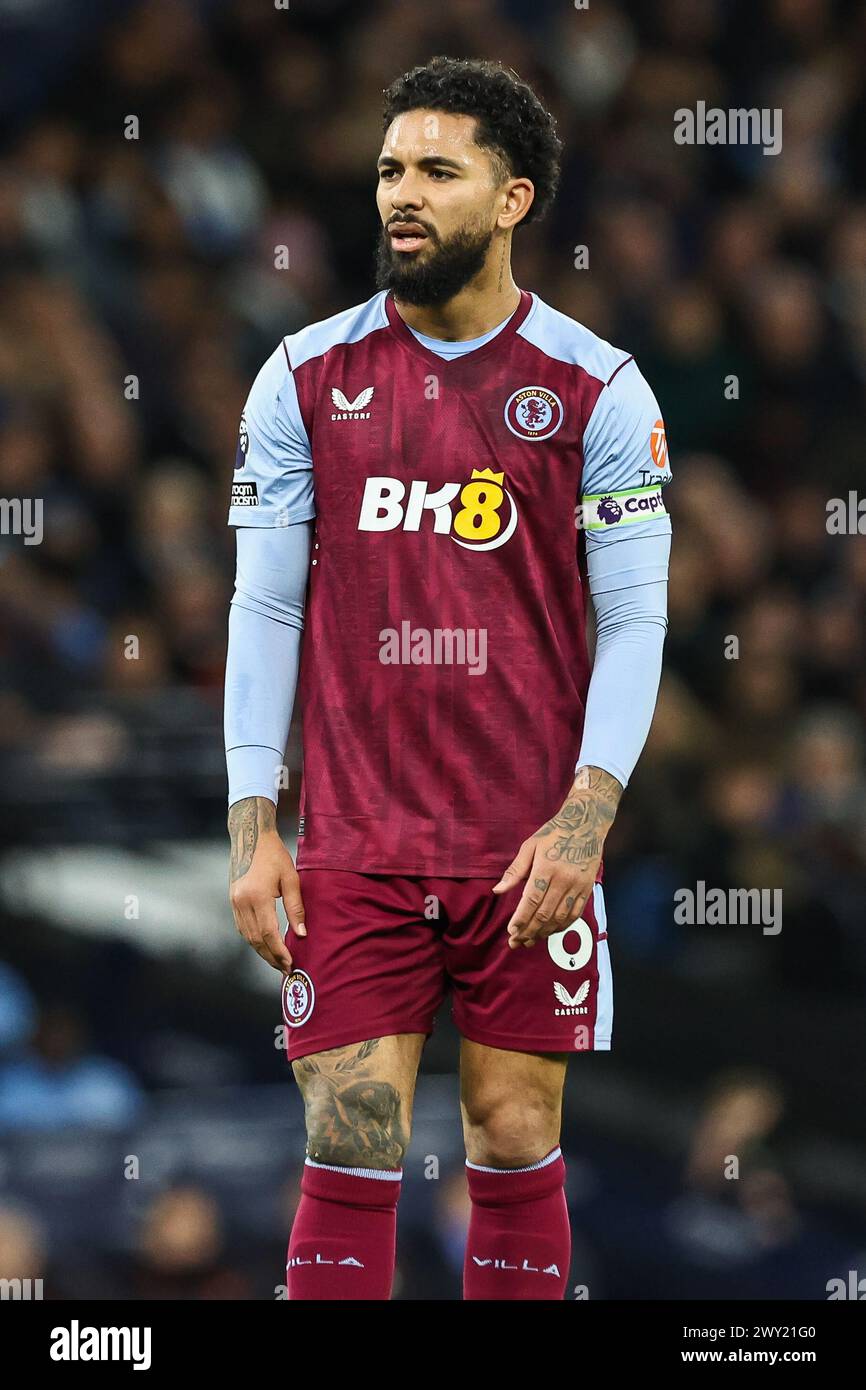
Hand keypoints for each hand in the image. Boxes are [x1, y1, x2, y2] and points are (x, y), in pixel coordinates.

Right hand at [228, 797, 305, 971]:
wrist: (250, 836)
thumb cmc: (274, 855)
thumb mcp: (291, 878)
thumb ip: (296, 907)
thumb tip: (301, 934)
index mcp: (257, 896)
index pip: (268, 933)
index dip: (279, 952)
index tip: (291, 964)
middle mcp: (241, 902)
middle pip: (255, 939)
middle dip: (271, 957)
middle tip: (286, 969)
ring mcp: (234, 902)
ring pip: (247, 936)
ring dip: (262, 951)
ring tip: (277, 962)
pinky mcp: (232, 901)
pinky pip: (242, 928)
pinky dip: (254, 940)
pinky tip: (265, 945)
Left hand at [493, 767, 621, 948]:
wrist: (586, 825)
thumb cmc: (553, 834)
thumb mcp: (530, 846)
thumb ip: (514, 871)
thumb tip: (497, 891)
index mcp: (546, 868)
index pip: (532, 900)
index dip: (521, 918)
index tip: (511, 931)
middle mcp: (563, 879)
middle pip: (545, 913)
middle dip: (529, 931)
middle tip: (517, 943)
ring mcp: (577, 886)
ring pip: (560, 917)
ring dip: (544, 932)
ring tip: (530, 941)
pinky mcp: (587, 889)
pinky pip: (575, 914)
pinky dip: (562, 926)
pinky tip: (550, 932)